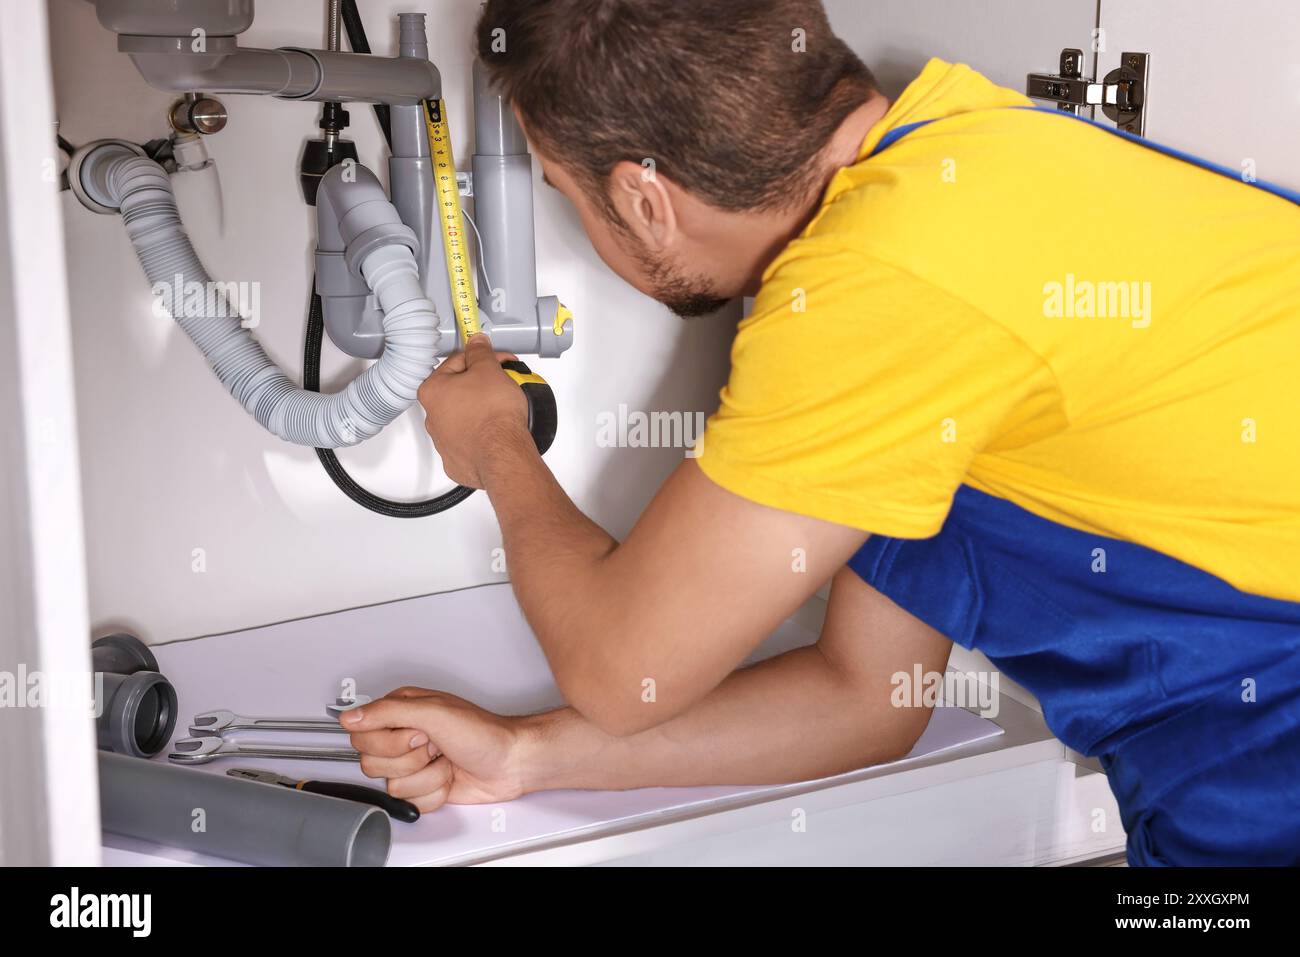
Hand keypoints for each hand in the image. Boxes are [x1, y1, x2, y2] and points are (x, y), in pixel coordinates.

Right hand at [339, 686, 530, 811]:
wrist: (511, 761)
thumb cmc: (483, 732)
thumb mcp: (434, 712)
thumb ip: (388, 712)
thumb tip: (350, 716)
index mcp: (402, 712)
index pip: (361, 734)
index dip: (388, 741)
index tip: (416, 734)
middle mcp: (403, 737)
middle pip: (372, 763)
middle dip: (410, 760)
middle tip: (435, 747)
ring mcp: (413, 764)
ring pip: (393, 786)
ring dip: (427, 776)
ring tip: (445, 760)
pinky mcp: (424, 787)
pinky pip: (411, 802)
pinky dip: (434, 793)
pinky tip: (449, 776)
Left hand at [417, 334, 531, 488]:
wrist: (503, 453)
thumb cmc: (492, 415)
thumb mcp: (488, 369)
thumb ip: (480, 352)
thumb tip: (477, 343)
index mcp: (432, 391)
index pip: (456, 362)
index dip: (481, 357)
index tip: (495, 360)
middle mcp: (432, 418)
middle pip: (458, 390)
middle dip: (481, 384)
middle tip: (502, 383)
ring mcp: (444, 442)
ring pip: (463, 416)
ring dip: (480, 408)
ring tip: (502, 408)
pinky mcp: (458, 461)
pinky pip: (470, 440)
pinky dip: (482, 434)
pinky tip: (496, 430)